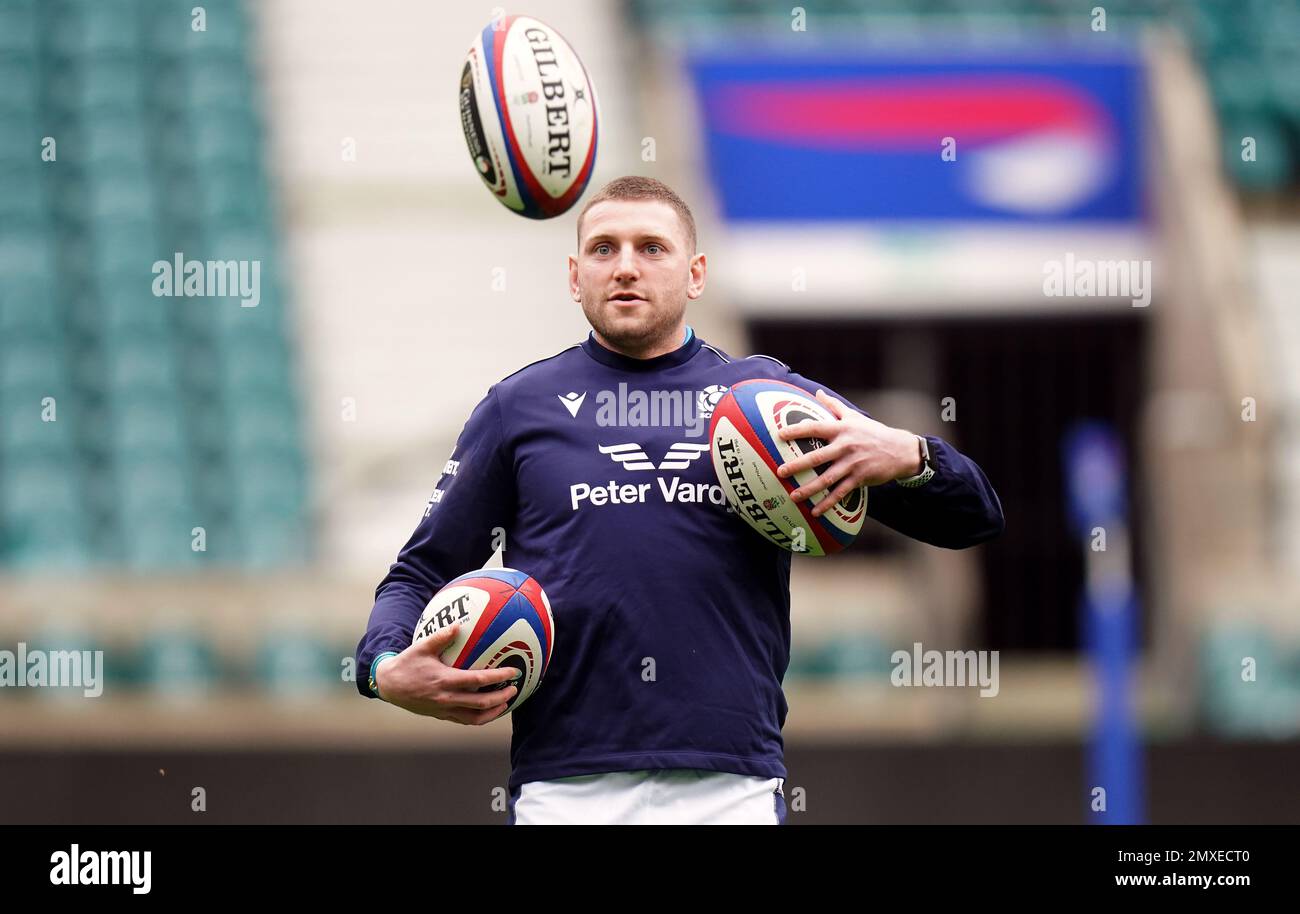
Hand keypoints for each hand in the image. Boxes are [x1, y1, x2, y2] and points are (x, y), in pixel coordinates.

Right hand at [374, 622, 519, 724]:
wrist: (389, 686)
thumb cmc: (406, 663)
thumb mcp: (421, 647)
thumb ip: (441, 636)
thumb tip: (458, 624)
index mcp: (444, 681)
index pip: (478, 681)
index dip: (498, 677)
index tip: (513, 672)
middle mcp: (446, 698)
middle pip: (481, 703)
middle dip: (501, 698)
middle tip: (515, 689)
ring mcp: (444, 710)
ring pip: (474, 718)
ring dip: (493, 712)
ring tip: (506, 704)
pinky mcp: (440, 715)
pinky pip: (464, 720)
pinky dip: (479, 717)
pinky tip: (487, 710)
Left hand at [775, 390, 922, 516]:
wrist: (900, 450)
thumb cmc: (873, 432)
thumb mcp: (855, 416)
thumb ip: (834, 405)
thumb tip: (817, 392)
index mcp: (842, 429)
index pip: (815, 428)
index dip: (797, 430)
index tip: (779, 434)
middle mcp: (846, 446)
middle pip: (817, 457)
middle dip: (797, 465)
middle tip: (780, 472)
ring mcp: (853, 463)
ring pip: (827, 478)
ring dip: (809, 488)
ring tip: (793, 496)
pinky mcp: (860, 478)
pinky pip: (841, 492)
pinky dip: (828, 503)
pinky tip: (815, 511)